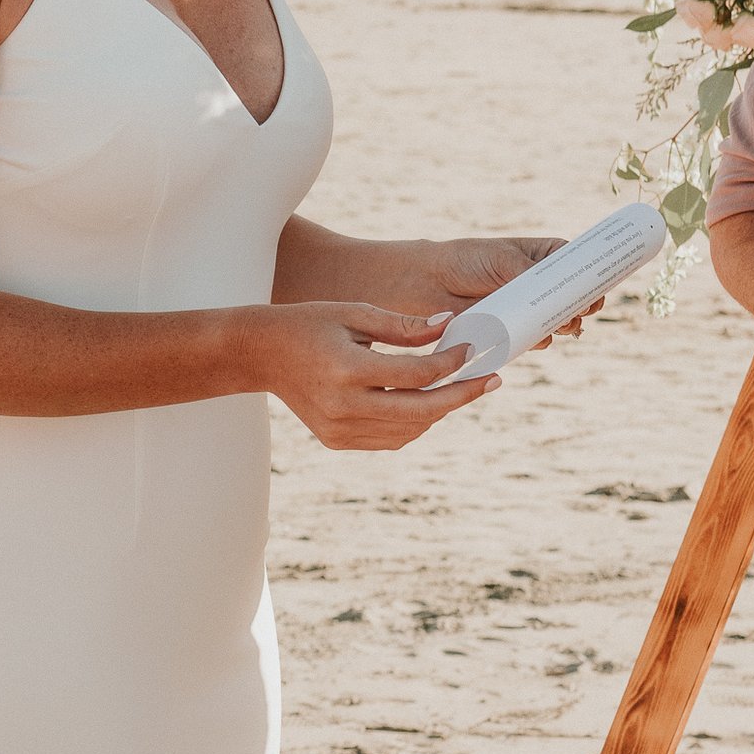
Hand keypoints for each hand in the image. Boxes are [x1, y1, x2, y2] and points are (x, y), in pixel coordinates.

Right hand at [253, 303, 496, 451]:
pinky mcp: (336, 441)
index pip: (417, 374)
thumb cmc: (310, 324)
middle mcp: (344, 406)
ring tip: (457, 388)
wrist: (261, 354)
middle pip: (422, 411)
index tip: (472, 350)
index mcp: (347, 369)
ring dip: (439, 410)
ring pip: (410, 430)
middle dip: (462, 396)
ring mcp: (339, 429)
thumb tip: (449, 326)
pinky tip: (424, 401)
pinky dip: (413, 423)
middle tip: (492, 380)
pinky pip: (390, 439)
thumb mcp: (355, 313)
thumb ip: (403, 325)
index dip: (452, 363)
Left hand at [425, 235, 592, 343]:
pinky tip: (536, 337)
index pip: (579, 268)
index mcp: (544, 257)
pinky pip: (537, 339)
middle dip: (582, 308)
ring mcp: (529, 308)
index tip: (597, 292)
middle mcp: (541, 284)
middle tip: (579, 313)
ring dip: (565, 326)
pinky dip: (539, 340)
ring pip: (560, 322)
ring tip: (560, 325)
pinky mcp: (515, 330)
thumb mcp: (503, 260)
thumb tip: (557, 294)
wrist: (430, 283)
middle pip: (576, 298)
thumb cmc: (467, 260)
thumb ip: (531, 275)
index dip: (591, 280)